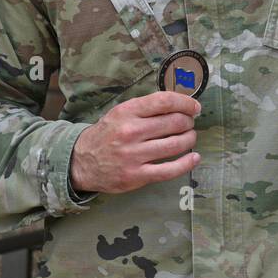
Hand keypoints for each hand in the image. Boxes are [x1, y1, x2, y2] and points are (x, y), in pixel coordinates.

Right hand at [70, 91, 200, 193]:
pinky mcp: (138, 176)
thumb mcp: (120, 113)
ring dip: (189, 139)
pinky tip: (194, 157)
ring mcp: (134, 155)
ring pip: (176, 144)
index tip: (194, 107)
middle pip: (174, 122)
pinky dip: (187, 163)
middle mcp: (131, 132)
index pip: (164, 101)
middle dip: (188, 122)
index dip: (185, 102)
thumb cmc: (107, 134)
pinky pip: (170, 170)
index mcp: (127, 112)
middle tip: (189, 124)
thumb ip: (146, 108)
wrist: (82, 162)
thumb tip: (180, 104)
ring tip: (189, 137)